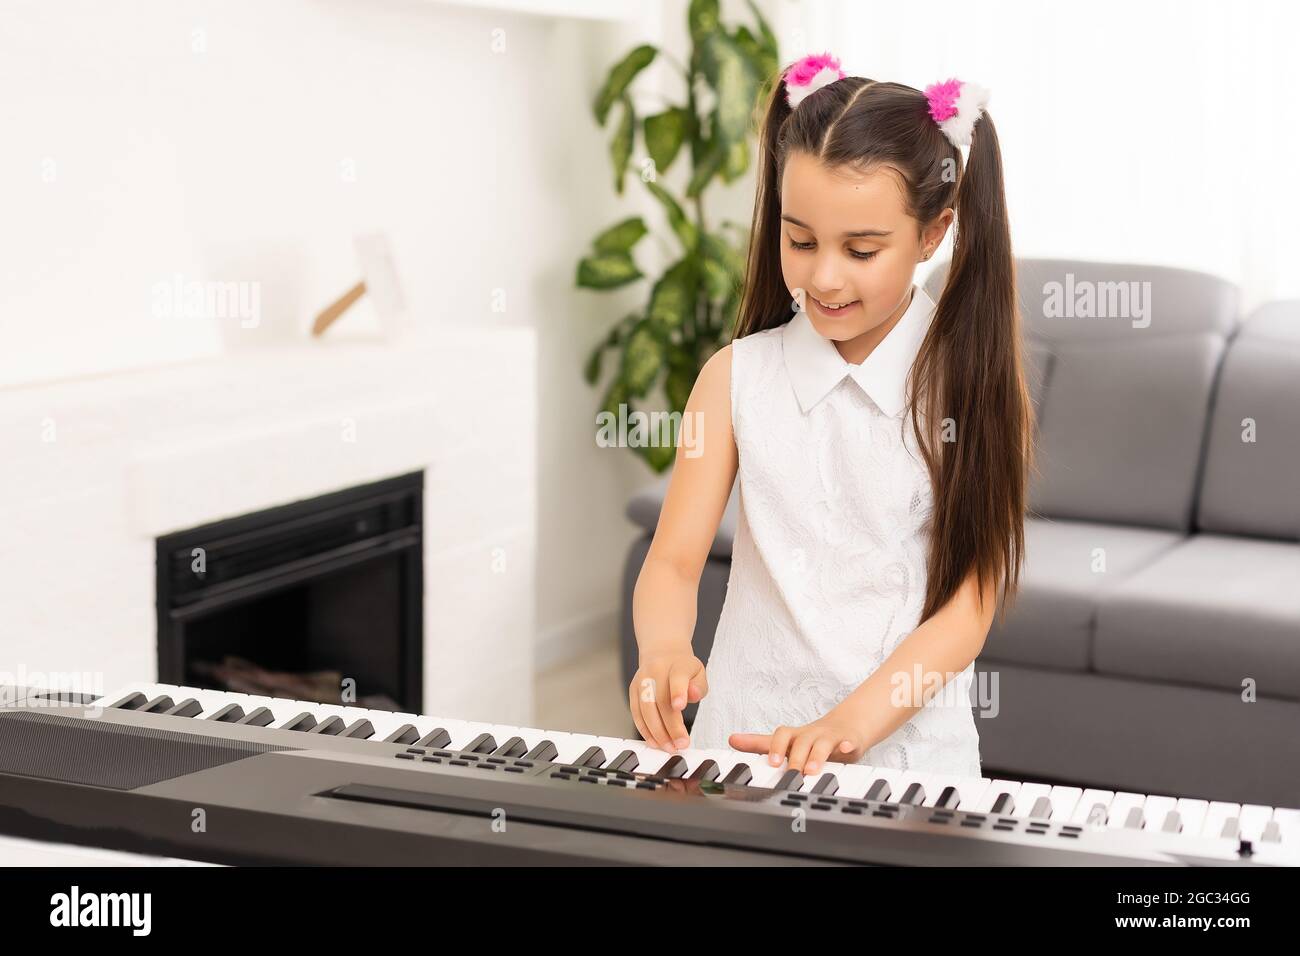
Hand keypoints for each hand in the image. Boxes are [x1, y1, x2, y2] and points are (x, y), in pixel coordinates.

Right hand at [628, 649, 707, 753]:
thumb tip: (693, 695)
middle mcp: (656, 670)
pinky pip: (636, 713)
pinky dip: (645, 730)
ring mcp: (642, 680)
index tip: (680, 707)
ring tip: (669, 747)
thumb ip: (699, 686)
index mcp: (677, 664)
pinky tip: (655, 742)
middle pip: (660, 700)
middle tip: (681, 743)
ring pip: (646, 709)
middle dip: (671, 726)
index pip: (677, 678)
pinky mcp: (633, 690)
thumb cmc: (682, 668)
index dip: (678, 692)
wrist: (662, 653)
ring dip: (657, 732)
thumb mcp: (698, 672)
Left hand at [729, 714, 868, 775]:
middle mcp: (811, 735)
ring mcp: (829, 738)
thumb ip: (760, 743)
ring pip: (822, 744)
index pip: (782, 735)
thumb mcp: (786, 741)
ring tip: (811, 771)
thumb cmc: (812, 738)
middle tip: (790, 774)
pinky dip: (847, 746)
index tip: (771, 762)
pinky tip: (846, 749)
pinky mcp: (848, 742)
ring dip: (817, 757)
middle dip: (795, 758)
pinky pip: (848, 742)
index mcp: (795, 737)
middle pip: (802, 741)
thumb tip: (732, 739)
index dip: (776, 747)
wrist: (845, 726)